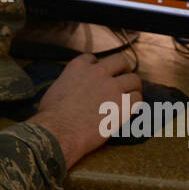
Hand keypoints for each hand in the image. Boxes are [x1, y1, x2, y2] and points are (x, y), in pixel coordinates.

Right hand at [29, 52, 141, 168]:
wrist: (58, 131)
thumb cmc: (51, 115)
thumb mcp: (56, 88)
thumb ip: (69, 82)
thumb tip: (71, 89)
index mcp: (79, 66)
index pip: (94, 59)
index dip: (98, 67)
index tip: (100, 76)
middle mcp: (97, 72)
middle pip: (120, 61)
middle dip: (123, 69)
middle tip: (123, 79)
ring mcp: (112, 87)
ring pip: (134, 79)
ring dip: (133, 87)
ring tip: (132, 94)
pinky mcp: (122, 104)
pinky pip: (137, 98)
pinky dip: (136, 103)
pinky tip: (131, 110)